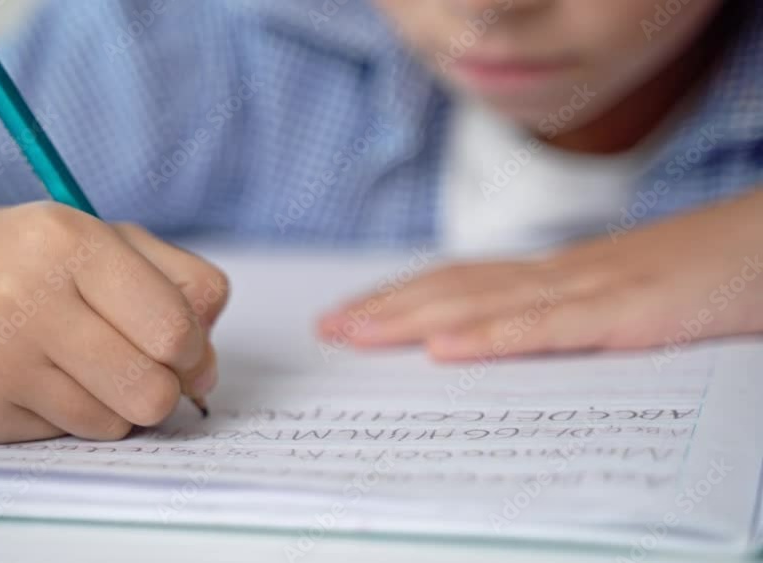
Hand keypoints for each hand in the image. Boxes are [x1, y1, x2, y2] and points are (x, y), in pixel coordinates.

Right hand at [0, 198, 228, 442]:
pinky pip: (71, 437)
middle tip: (144, 364)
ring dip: (118, 401)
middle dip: (166, 385)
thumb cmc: (22, 262)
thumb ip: (179, 283)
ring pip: (117, 422)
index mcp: (66, 240)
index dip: (196, 349)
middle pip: (152, 389)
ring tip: (83, 364)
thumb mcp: (102, 238)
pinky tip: (40, 379)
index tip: (184, 348)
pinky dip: (74, 414)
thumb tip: (207, 364)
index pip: (175, 327)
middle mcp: (22, 298)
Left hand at [319, 190, 762, 360]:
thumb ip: (574, 319)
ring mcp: (592, 292)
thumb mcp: (627, 300)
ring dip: (413, 320)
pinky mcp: (628, 314)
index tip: (353, 317)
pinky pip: (549, 329)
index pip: (463, 285)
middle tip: (329, 328)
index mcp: (560, 278)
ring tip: (356, 334)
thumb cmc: (708, 276)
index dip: (403, 299)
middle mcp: (562, 278)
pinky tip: (445, 351)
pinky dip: (492, 338)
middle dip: (385, 310)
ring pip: (485, 305)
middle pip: (456, 291)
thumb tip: (516, 341)